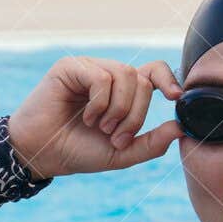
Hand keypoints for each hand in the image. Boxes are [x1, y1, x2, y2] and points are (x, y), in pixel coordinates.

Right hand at [7, 57, 183, 177]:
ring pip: (125, 75)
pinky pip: (101, 77)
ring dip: (117, 109)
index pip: (154, 72)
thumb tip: (180, 127)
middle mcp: (108, 76)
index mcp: (122, 92)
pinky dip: (99, 102)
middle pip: (141, 80)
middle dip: (134, 113)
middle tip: (115, 136)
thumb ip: (151, 144)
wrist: (42, 154)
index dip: (168, 79)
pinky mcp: (71, 67)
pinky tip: (86, 117)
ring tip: (99, 127)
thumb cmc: (77, 152)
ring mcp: (89, 68)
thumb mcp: (121, 154)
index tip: (175, 97)